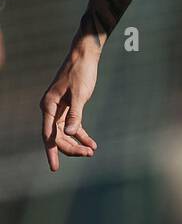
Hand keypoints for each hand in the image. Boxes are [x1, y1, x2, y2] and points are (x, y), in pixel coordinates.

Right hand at [40, 36, 99, 171]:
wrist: (85, 55)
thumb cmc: (80, 72)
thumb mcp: (79, 94)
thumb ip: (75, 114)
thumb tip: (70, 133)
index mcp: (48, 106)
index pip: (48, 134)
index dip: (51, 152)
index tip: (54, 167)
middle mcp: (50, 109)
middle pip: (57, 136)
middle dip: (71, 148)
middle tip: (88, 155)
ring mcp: (59, 109)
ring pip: (65, 133)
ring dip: (78, 143)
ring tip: (92, 152)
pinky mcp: (69, 107)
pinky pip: (74, 126)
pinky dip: (82, 135)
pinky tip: (92, 144)